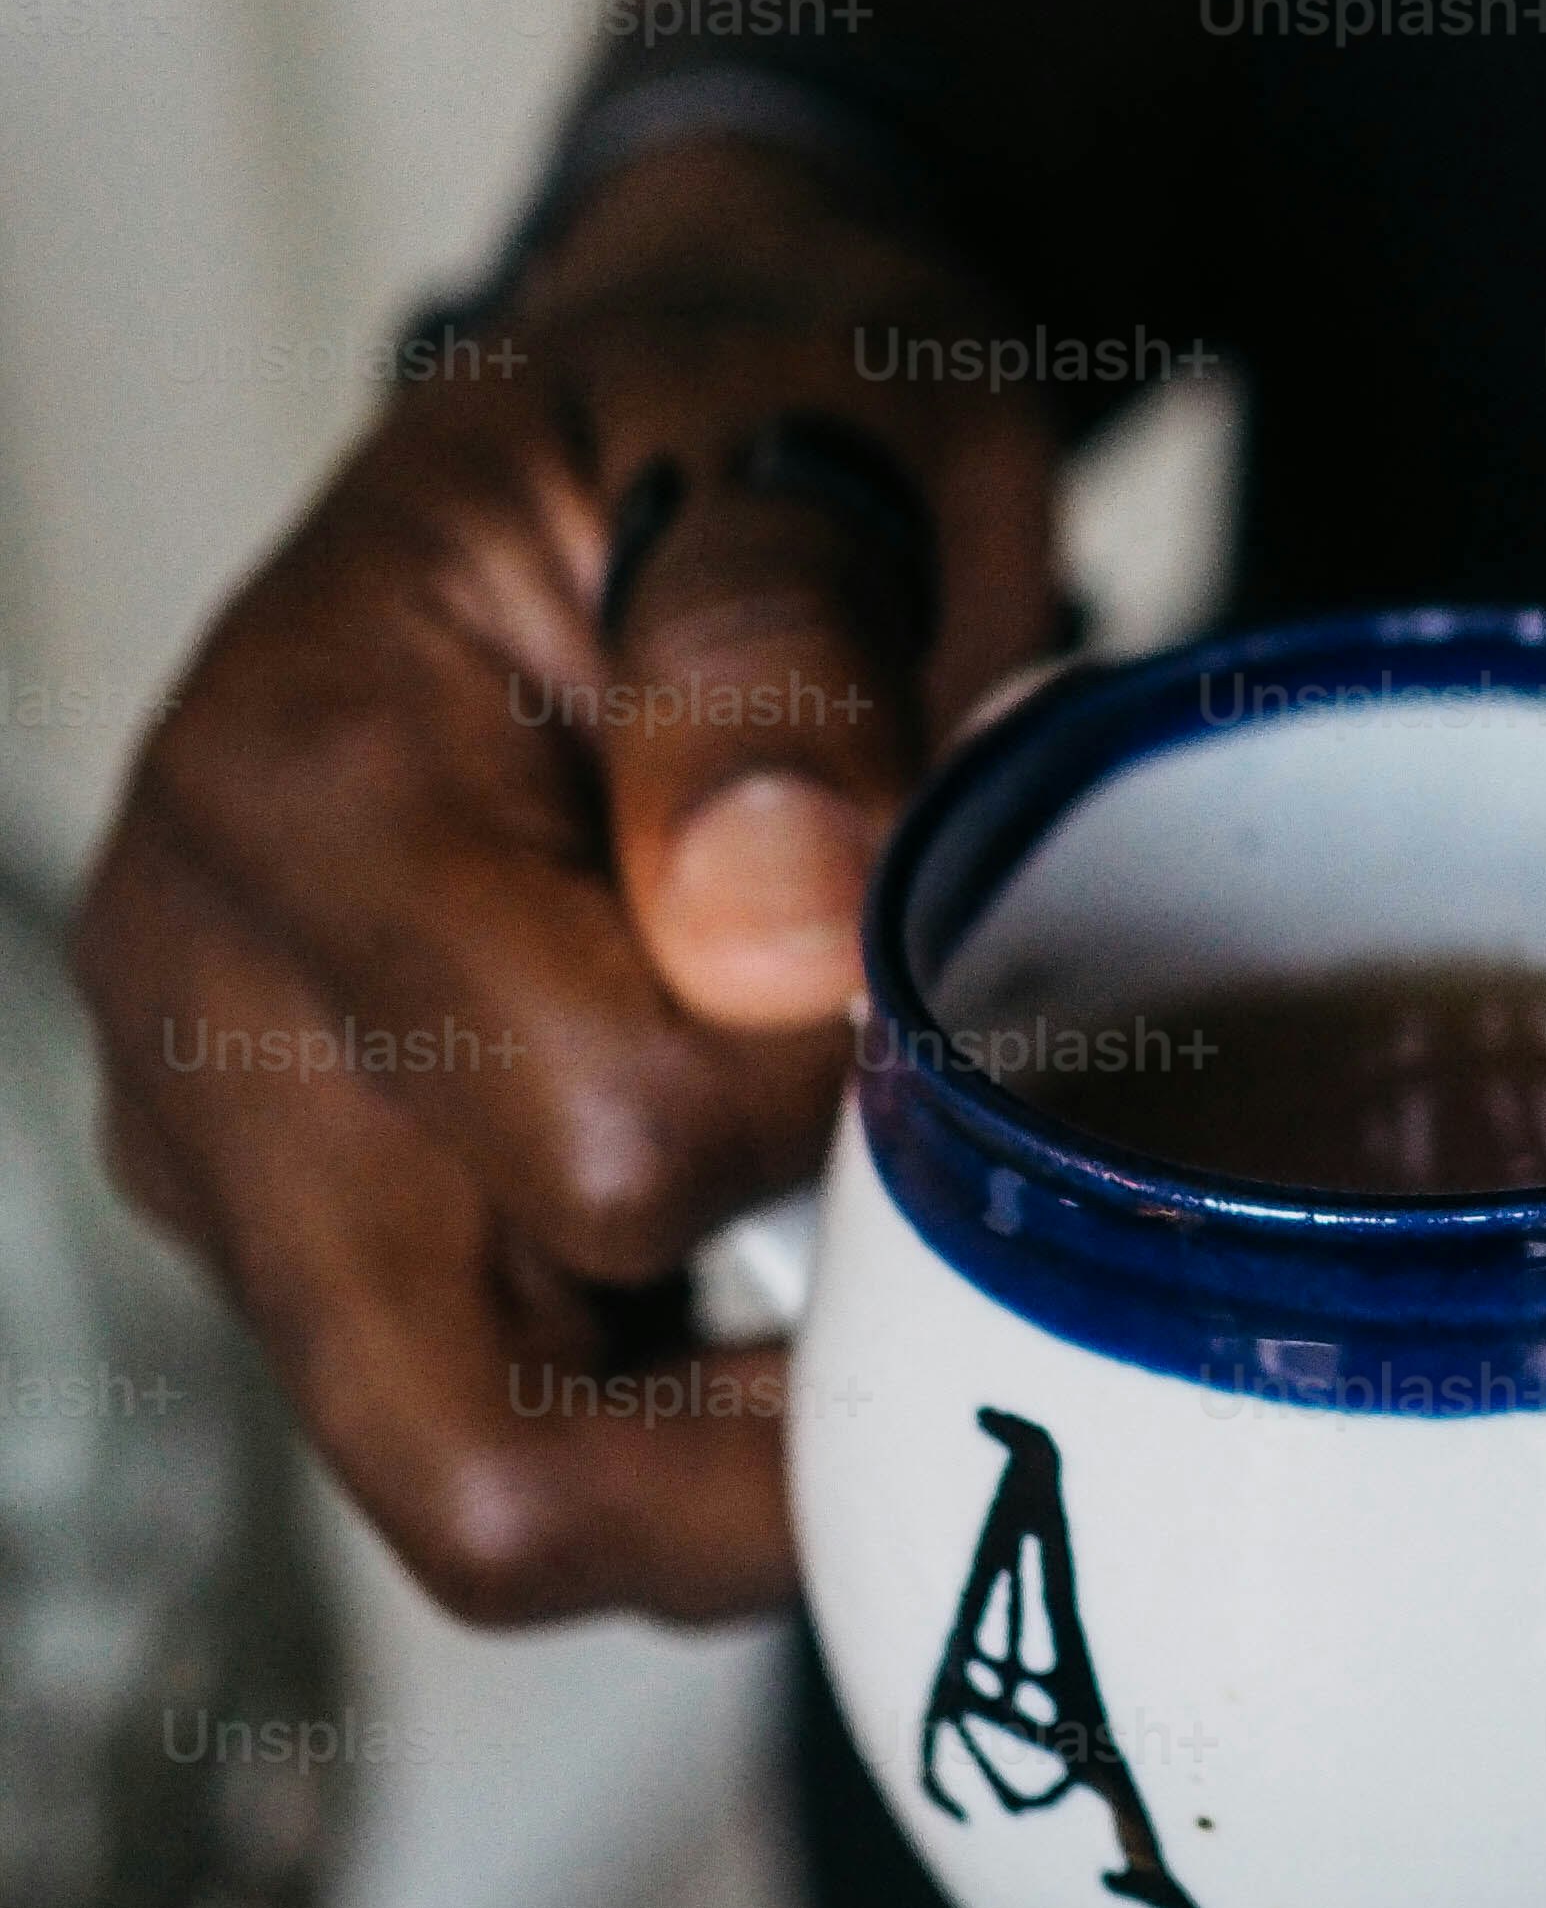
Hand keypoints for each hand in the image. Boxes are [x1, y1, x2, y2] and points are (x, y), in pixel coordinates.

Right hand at [70, 145, 1059, 1618]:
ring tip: (896, 1245)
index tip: (958, 977)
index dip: (842, 1113)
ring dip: (728, 1443)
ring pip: (478, 1491)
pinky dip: (681, 1411)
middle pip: (470, 1443)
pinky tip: (805, 1250)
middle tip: (976, 1290)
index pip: (604, 1134)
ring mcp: (231, 1141)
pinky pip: (499, 1433)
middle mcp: (206, 1003)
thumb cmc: (759, 420)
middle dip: (763, 1440)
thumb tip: (781, 914)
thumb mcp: (819, 440)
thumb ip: (784, 656)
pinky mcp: (301, 1221)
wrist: (668, 416)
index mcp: (305, 788)